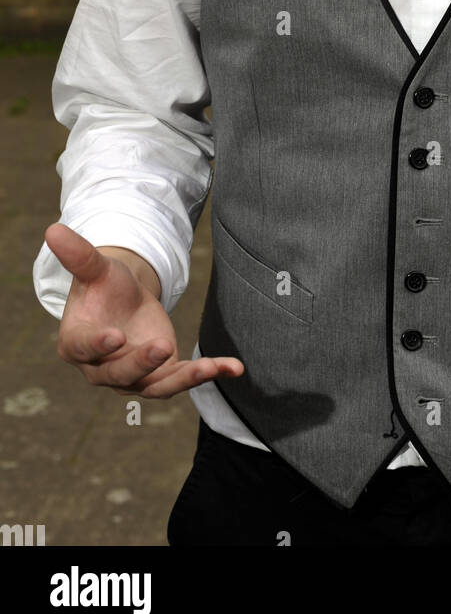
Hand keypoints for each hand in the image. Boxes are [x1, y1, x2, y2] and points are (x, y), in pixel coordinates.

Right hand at [46, 223, 243, 397]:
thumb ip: (78, 254)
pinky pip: (182, 379)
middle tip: (162, 346)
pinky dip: (209, 373)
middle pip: (119, 373)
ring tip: (208, 368)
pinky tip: (235, 367)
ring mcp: (132, 377)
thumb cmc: (103, 285)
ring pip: (155, 385)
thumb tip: (52, 228)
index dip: (98, 345)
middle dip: (141, 363)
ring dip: (183, 379)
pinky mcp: (160, 375)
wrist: (124, 301)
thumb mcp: (95, 267)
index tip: (114, 336)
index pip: (84, 348)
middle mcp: (101, 368)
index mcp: (76, 343)